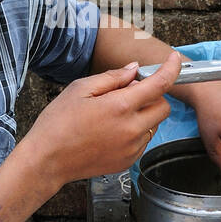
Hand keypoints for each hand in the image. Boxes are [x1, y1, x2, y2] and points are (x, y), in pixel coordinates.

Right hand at [18, 51, 182, 189]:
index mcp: (120, 107)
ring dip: (143, 115)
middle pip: (163, 106)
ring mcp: (131, 148)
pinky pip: (143, 141)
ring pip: (154, 125)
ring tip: (112, 115)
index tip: (174, 60)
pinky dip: (134, 132)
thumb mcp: (80, 89)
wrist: (47, 161)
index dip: (171, 68)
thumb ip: (112, 78)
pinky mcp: (128, 161)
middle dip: (152, 96)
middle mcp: (131, 129)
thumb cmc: (58, 124)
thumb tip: (134, 70)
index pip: (160, 84)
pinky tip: (110, 131)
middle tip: (128, 93)